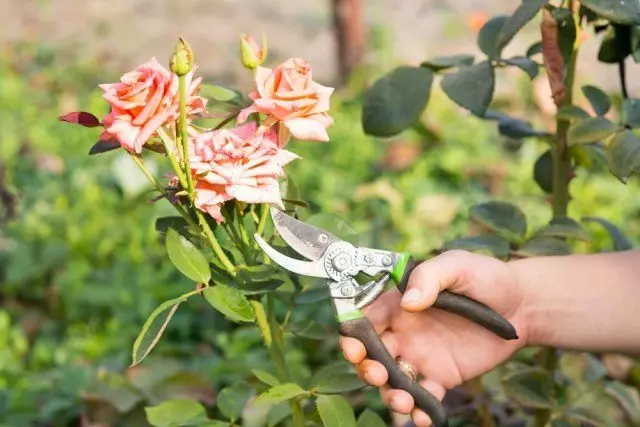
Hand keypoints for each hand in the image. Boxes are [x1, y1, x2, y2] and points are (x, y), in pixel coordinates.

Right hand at [339, 250, 529, 425]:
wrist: (523, 305)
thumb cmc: (486, 277)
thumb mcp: (457, 265)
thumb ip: (430, 277)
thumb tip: (408, 302)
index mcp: (398, 303)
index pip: (364, 319)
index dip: (353, 334)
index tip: (354, 348)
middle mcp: (403, 331)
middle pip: (371, 353)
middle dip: (366, 367)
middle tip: (377, 374)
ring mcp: (419, 355)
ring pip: (392, 379)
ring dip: (389, 393)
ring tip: (404, 402)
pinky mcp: (440, 375)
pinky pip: (423, 396)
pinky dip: (419, 410)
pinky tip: (423, 417)